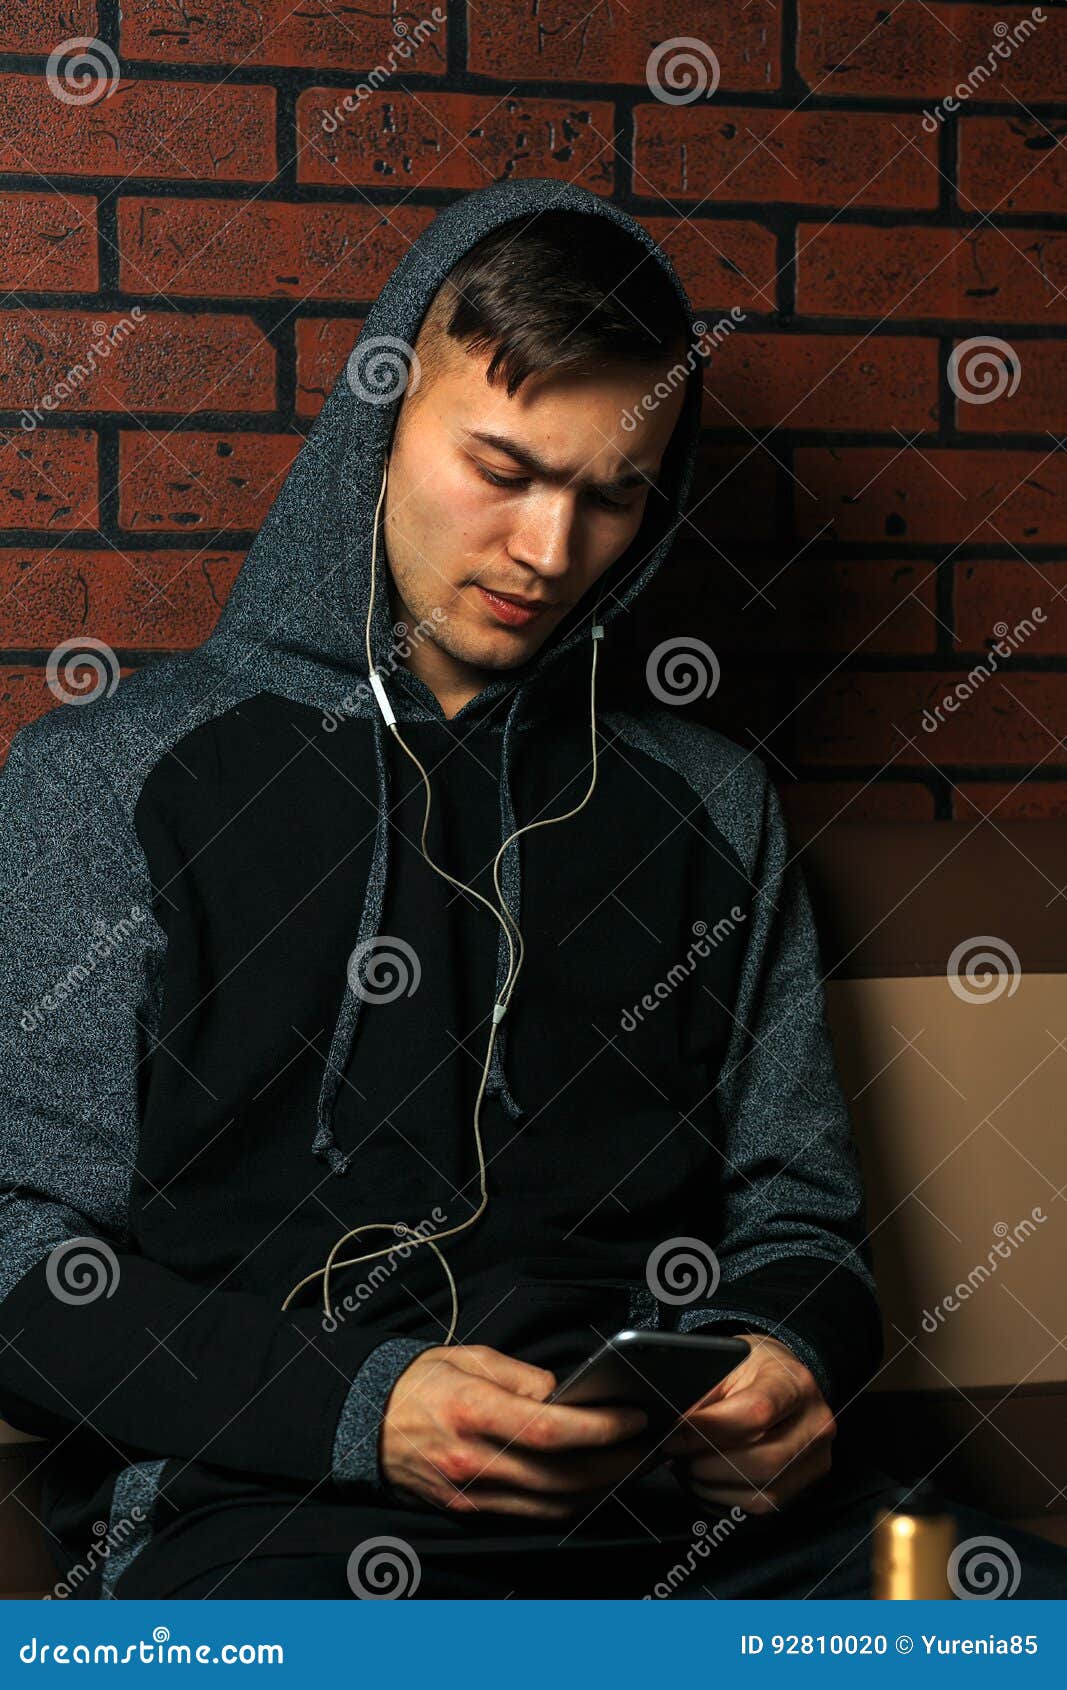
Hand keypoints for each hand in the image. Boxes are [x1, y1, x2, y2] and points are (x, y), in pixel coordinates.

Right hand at [380, 1343, 652, 1519]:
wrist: (365, 1421)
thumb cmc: (422, 1381)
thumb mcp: (470, 1358)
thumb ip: (523, 1376)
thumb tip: (567, 1395)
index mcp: (472, 1411)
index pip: (550, 1430)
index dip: (600, 1427)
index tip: (634, 1416)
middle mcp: (473, 1459)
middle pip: (560, 1475)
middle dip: (615, 1463)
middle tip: (650, 1446)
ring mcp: (471, 1492)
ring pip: (552, 1504)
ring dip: (599, 1489)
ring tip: (631, 1465)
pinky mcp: (469, 1511)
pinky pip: (531, 1516)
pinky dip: (568, 1504)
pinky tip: (591, 1486)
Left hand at [663, 1334, 835, 1515]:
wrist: (786, 1383)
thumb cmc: (754, 1371)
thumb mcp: (728, 1363)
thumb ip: (703, 1395)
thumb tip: (673, 1430)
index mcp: (795, 1384)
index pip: (756, 1413)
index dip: (708, 1430)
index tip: (674, 1434)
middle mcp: (815, 1425)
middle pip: (763, 1461)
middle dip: (708, 1464)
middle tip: (676, 1455)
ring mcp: (814, 1461)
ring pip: (762, 1494)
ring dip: (713, 1488)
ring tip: (687, 1468)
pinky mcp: (805, 1488)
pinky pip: (761, 1509)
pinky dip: (725, 1501)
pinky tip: (706, 1482)